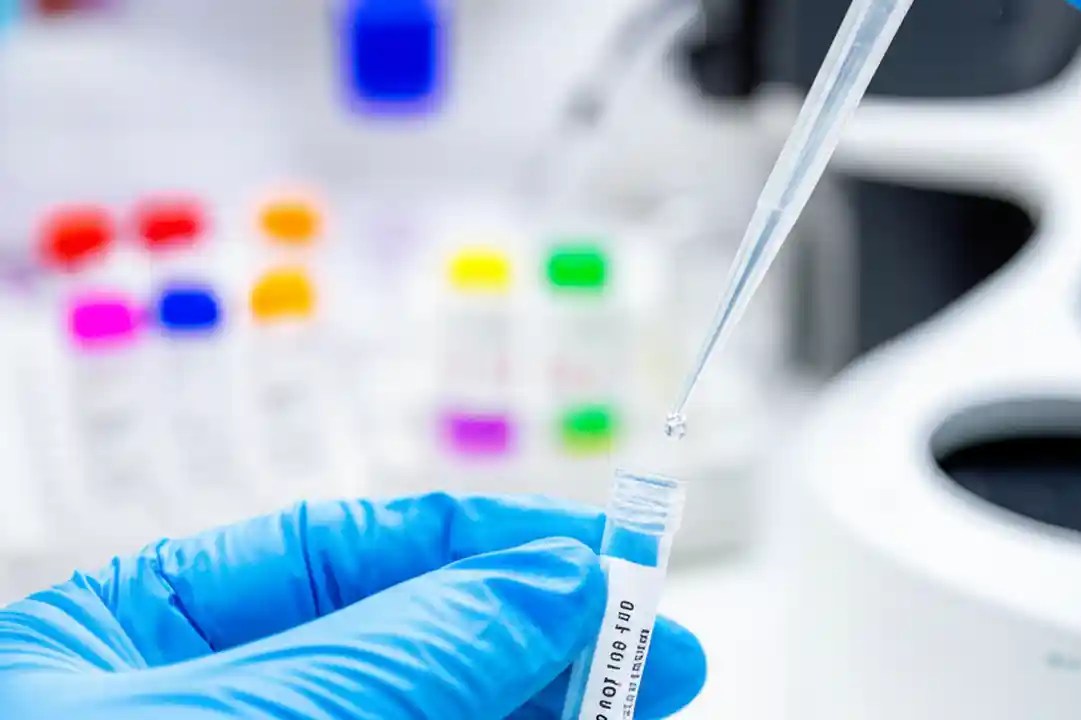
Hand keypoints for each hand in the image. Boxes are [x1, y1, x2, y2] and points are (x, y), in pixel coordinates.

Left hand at [0, 494, 705, 719]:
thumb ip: (411, 647)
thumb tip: (554, 578)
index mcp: (140, 638)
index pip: (350, 551)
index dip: (493, 545)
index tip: (605, 561)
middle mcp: (213, 710)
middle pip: (413, 650)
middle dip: (539, 649)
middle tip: (653, 658)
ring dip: (542, 717)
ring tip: (636, 709)